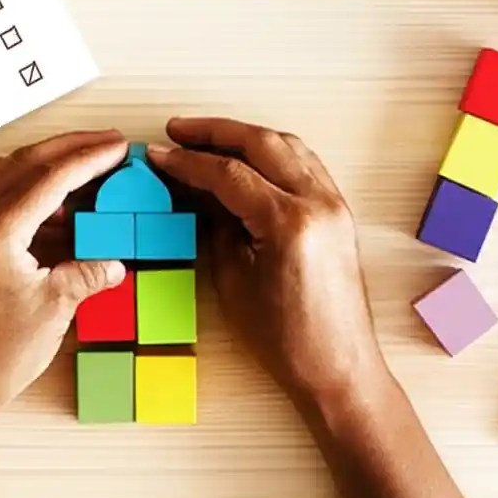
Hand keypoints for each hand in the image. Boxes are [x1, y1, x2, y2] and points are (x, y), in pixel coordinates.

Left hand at [0, 131, 128, 419]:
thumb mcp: (54, 308)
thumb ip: (87, 272)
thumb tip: (113, 260)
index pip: (50, 175)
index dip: (89, 157)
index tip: (116, 147)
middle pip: (24, 161)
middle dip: (70, 149)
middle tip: (106, 144)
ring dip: (38, 161)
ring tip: (75, 170)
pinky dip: (0, 174)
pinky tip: (24, 190)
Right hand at [148, 118, 388, 403]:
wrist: (338, 366)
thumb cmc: (286, 340)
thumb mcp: (233, 280)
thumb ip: (214, 226)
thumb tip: (193, 190)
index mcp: (290, 223)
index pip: (230, 174)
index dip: (188, 161)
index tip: (159, 156)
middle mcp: (318, 204)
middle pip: (262, 143)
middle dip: (215, 132)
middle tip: (178, 132)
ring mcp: (334, 205)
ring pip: (287, 146)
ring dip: (245, 137)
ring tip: (207, 140)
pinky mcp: (339, 213)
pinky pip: (303, 164)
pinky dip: (272, 153)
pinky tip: (246, 159)